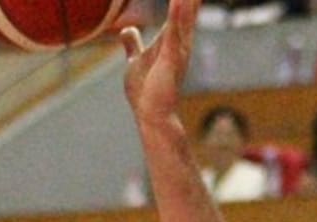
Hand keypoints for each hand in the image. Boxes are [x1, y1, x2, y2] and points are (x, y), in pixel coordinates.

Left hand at [118, 0, 195, 127]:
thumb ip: (133, 44)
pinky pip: (175, 32)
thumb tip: (127, 30)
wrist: (150, 114)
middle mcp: (180, 40)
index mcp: (172, 38)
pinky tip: (179, 0)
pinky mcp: (172, 59)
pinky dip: (177, 15)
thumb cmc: (145, 91)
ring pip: (185, 15)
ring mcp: (178, 49)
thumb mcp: (134, 60)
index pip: (182, 7)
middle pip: (189, 6)